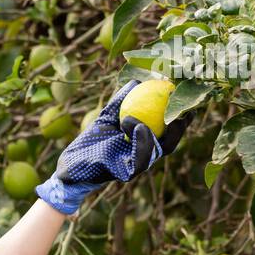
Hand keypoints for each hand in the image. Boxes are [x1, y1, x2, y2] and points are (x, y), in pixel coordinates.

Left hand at [35, 78, 188, 214]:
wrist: (73, 163)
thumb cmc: (92, 138)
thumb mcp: (108, 114)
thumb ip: (123, 98)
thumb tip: (139, 80)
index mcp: (146, 141)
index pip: (169, 128)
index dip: (179, 113)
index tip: (181, 95)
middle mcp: (147, 154)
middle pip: (172, 141)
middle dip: (180, 124)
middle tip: (179, 105)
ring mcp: (140, 165)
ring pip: (159, 149)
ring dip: (156, 130)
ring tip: (144, 114)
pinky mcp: (129, 174)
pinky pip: (142, 159)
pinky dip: (142, 142)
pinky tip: (138, 126)